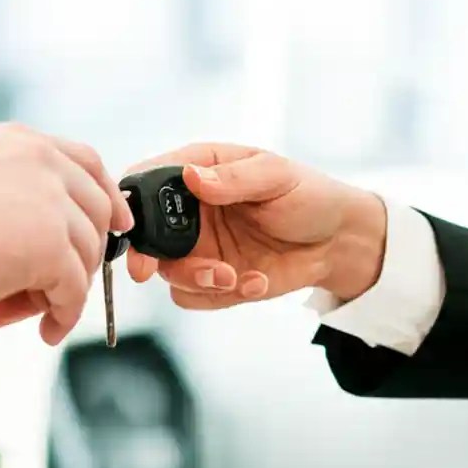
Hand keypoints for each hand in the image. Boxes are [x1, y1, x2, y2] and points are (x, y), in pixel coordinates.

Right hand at [0, 122, 132, 344]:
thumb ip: (4, 197)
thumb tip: (25, 239)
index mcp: (18, 142)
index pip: (85, 163)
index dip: (104, 199)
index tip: (113, 225)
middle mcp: (42, 162)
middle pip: (94, 215)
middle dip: (76, 259)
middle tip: (44, 292)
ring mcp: (51, 201)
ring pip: (84, 257)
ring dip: (59, 293)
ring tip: (24, 317)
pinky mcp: (51, 245)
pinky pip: (74, 291)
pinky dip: (64, 316)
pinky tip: (45, 331)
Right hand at [123, 143, 386, 308]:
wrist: (338, 241)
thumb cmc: (309, 194)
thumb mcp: (276, 176)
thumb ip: (234, 178)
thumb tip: (192, 177)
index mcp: (198, 170)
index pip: (145, 181)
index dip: (130, 204)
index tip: (134, 229)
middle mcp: (190, 210)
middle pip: (146, 235)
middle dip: (150, 257)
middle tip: (153, 271)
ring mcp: (200, 246)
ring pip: (168, 272)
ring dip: (196, 280)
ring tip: (234, 277)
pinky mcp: (214, 277)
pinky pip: (196, 297)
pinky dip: (221, 297)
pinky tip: (256, 282)